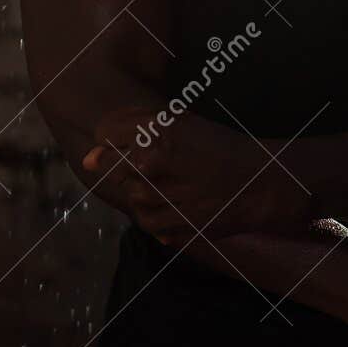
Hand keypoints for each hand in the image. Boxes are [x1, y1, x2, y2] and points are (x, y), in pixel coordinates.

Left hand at [81, 107, 313, 243]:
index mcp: (157, 129)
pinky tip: (178, 202)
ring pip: (129, 194)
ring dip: (145, 190)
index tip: (133, 142)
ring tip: (176, 184)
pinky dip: (155, 212)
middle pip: (115, 166)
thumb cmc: (220, 148)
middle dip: (133, 165)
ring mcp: (160, 196)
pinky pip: (144, 220)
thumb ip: (131, 130)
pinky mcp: (167, 225)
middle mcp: (154, 161)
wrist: (259, 183)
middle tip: (166, 167)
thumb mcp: (180, 122)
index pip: (106, 132)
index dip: (117, 137)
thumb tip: (87, 158)